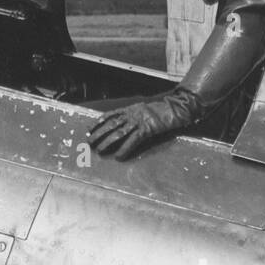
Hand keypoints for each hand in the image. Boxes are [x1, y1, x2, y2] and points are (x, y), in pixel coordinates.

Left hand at [87, 89, 201, 160]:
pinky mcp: (147, 130)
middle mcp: (131, 114)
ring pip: (119, 133)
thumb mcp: (142, 109)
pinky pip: (133, 141)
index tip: (88, 129)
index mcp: (130, 109)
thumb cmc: (160, 110)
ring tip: (99, 150)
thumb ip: (132, 115)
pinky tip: (118, 156)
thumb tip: (121, 124)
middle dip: (98, 133)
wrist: (175, 108)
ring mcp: (139, 121)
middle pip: (110, 124)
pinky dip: (125, 149)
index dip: (98, 122)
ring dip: (107, 142)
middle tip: (88, 141)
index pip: (109, 115)